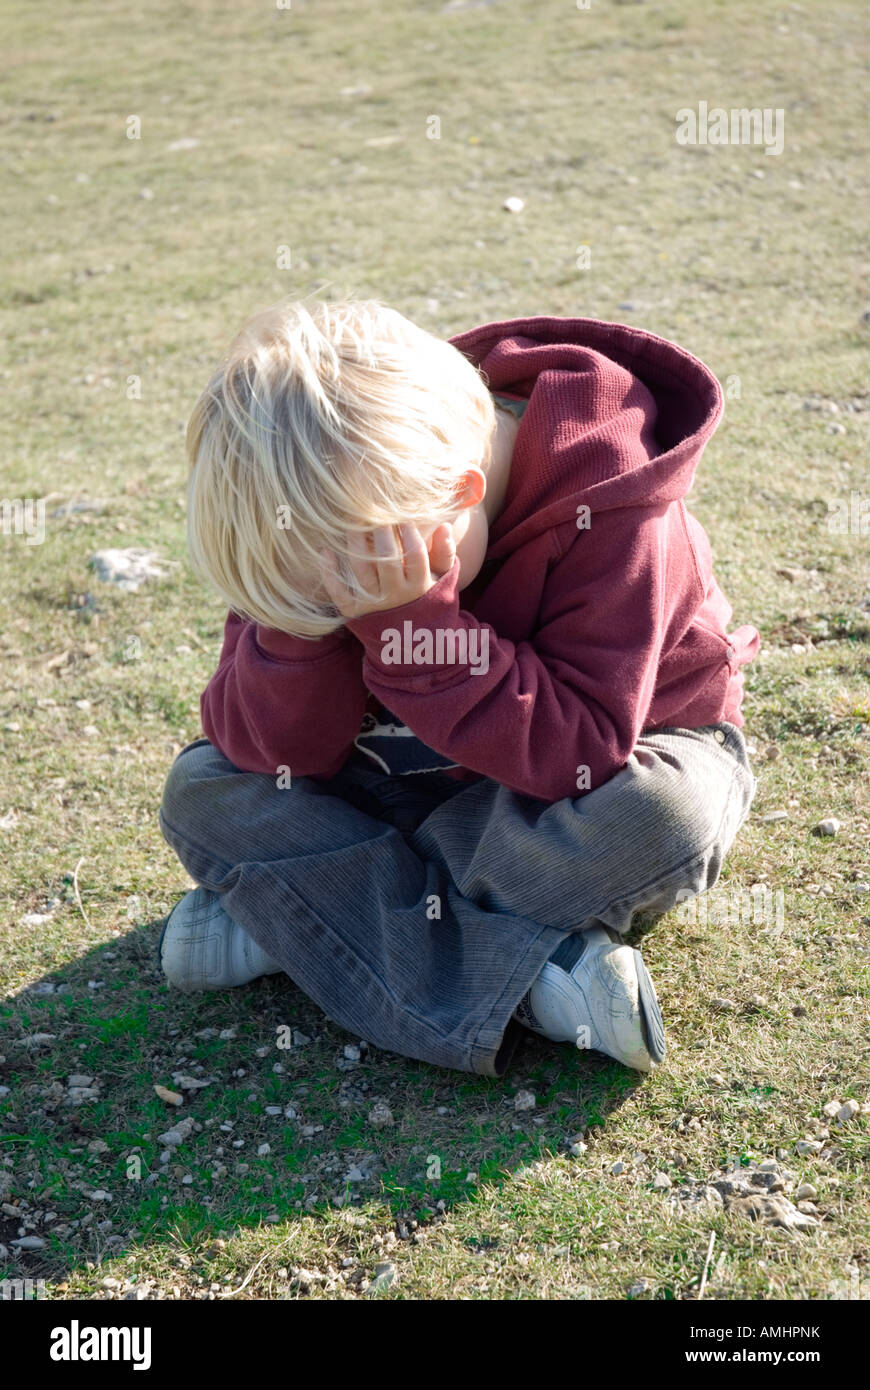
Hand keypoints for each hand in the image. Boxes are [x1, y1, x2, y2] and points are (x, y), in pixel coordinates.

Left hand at [319, 522, 455, 618]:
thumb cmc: (427, 600)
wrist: (411, 640)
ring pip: (362, 570)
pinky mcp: (355, 611)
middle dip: (382, 533)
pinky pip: (339, 593)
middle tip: (376, 513)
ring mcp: (374, 604)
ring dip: (355, 544)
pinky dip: (330, 573)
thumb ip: (444, 553)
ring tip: (353, 523)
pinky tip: (326, 551)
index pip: (415, 554)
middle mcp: (396, 596)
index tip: (403, 517)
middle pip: (387, 560)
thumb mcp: (442, 580)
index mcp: (420, 587)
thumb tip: (444, 525)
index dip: (409, 532)